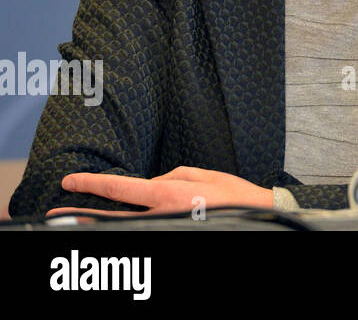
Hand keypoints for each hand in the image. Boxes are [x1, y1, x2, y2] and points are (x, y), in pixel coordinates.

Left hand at [45, 166, 272, 217]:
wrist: (255, 214)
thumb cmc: (232, 193)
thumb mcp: (200, 172)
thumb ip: (171, 175)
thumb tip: (152, 183)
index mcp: (166, 193)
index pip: (119, 187)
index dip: (91, 183)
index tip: (70, 181)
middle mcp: (160, 213)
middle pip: (111, 215)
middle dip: (81, 214)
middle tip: (55, 213)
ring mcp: (165, 226)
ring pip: (123, 228)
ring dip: (98, 225)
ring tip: (75, 223)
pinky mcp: (173, 232)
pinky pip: (143, 229)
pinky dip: (125, 228)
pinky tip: (112, 227)